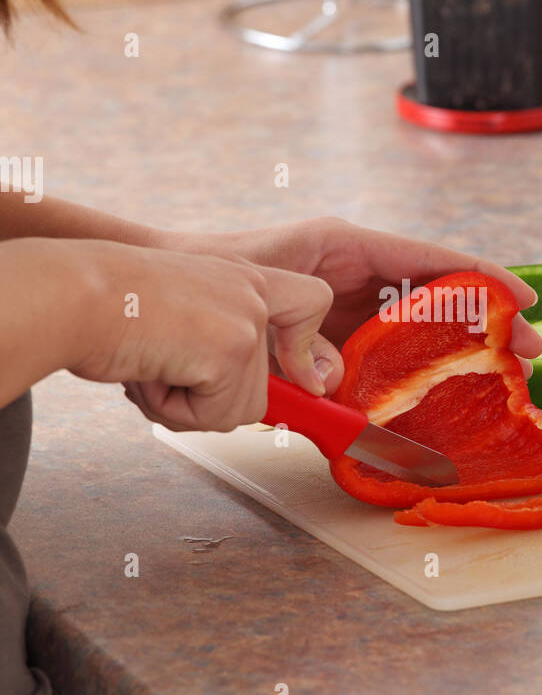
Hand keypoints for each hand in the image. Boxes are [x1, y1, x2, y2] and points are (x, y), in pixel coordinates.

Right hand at [67, 241, 339, 430]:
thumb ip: (216, 351)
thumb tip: (241, 408)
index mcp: (241, 278)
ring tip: (153, 364)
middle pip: (258, 393)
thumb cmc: (106, 308)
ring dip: (184, 407)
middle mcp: (252, 292)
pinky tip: (152, 369)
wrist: (75, 294)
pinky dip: (173, 408)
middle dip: (206, 402)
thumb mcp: (178, 319)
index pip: (312, 301)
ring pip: (237, 411)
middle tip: (162, 368)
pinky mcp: (232, 348)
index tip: (304, 382)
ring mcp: (247, 319)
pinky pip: (213, 415)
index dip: (306, 349)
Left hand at [168, 217, 541, 378]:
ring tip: (495, 383)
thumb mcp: (272, 295)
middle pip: (438, 297)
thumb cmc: (220, 272)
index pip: (434, 260)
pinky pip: (382, 359)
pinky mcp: (333, 340)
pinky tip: (431, 404)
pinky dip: (408, 379)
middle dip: (486, 324)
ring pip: (416, 331)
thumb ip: (307, 335)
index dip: (485, 280)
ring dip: (454, 355)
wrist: (172, 292)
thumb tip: (336, 383)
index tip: (525, 302)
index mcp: (351, 247)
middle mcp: (357, 275)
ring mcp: (347, 308)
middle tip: (528, 356)